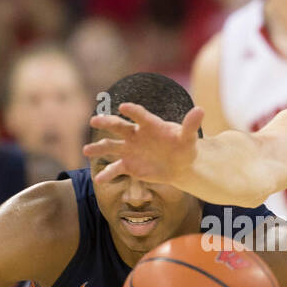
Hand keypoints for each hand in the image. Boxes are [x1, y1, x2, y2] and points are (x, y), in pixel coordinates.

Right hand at [83, 102, 203, 185]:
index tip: (123, 107)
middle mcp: (135, 135)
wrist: (180, 165)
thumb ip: (190, 125)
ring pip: (111, 146)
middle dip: (106, 123)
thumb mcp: (188, 138)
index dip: (132, 111)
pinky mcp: (129, 165)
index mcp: (149, 124)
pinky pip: (115, 169)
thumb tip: (200, 110)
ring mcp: (130, 150)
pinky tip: (99, 180)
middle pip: (118, 126)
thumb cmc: (184, 147)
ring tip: (86, 150)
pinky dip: (107, 174)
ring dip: (98, 148)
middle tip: (94, 121)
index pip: (140, 115)